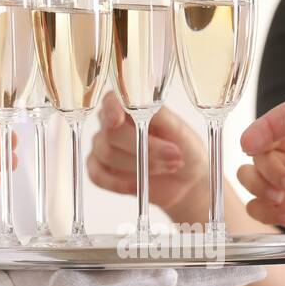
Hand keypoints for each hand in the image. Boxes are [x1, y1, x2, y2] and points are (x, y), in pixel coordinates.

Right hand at [9, 264, 265, 285]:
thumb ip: (127, 283)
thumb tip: (172, 276)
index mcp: (137, 285)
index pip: (194, 280)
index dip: (227, 275)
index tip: (261, 269)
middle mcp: (136, 282)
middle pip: (192, 276)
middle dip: (225, 271)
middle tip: (258, 263)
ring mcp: (122, 278)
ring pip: (175, 270)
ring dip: (203, 265)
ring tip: (229, 258)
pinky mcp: (105, 271)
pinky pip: (149, 264)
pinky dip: (171, 259)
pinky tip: (176, 255)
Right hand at [88, 92, 205, 219]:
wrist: (186, 178)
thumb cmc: (183, 147)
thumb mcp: (178, 128)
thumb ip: (158, 114)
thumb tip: (145, 106)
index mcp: (128, 105)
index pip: (110, 101)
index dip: (111, 109)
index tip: (118, 120)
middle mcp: (110, 123)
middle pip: (110, 133)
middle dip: (143, 147)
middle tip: (173, 155)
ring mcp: (102, 147)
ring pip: (108, 155)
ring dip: (140, 165)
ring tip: (168, 166)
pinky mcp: (100, 171)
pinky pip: (98, 177)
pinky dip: (120, 183)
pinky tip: (138, 184)